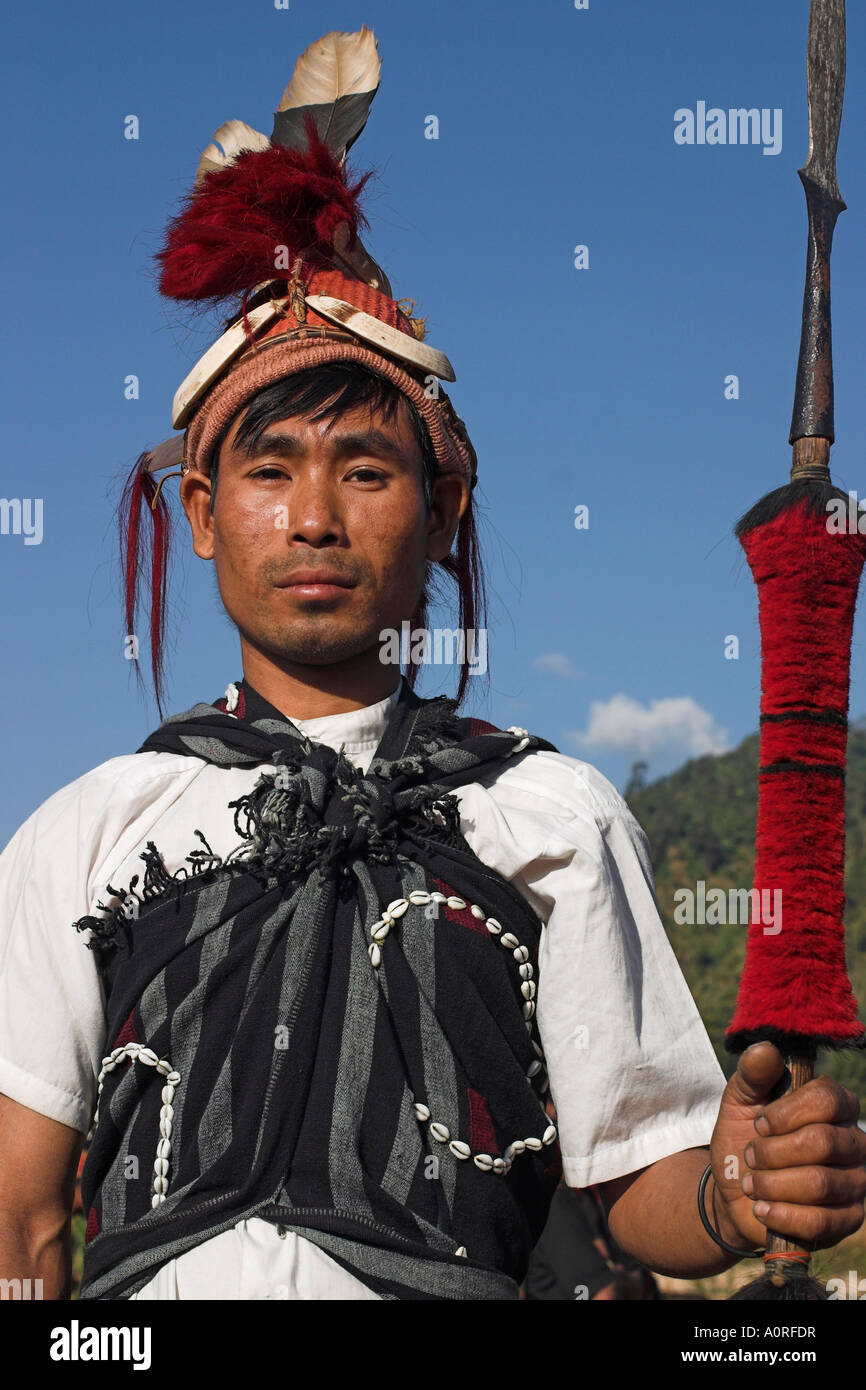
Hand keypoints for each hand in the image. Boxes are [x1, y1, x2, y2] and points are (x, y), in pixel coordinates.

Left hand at [709, 1041, 865, 1251]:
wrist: (737, 1191)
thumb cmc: (745, 1138)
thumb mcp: (739, 1102)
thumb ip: (752, 1075)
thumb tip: (766, 1049)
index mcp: (833, 1104)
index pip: (827, 1098)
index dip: (787, 1112)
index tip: (759, 1123)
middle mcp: (853, 1140)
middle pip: (822, 1142)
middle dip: (774, 1152)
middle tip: (751, 1156)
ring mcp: (856, 1181)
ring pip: (820, 1183)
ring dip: (773, 1185)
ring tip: (753, 1184)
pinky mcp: (849, 1218)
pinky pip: (821, 1221)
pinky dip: (782, 1215)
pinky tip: (762, 1209)